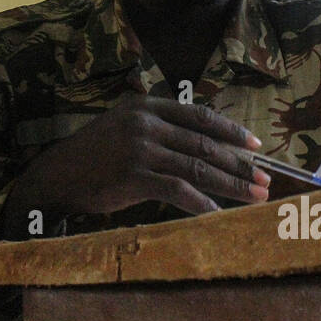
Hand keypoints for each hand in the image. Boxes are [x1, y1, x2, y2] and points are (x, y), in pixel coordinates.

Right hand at [0, 96, 269, 239]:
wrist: (56, 176)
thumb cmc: (92, 156)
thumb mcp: (122, 127)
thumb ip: (156, 127)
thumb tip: (199, 144)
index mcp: (146, 107)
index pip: (199, 116)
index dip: (230, 131)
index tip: (255, 145)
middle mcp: (145, 123)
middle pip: (204, 144)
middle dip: (239, 164)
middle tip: (265, 179)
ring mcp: (140, 149)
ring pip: (197, 167)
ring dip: (231, 184)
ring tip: (255, 197)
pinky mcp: (135, 176)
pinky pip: (178, 191)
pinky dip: (202, 204)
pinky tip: (218, 214)